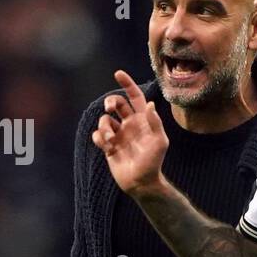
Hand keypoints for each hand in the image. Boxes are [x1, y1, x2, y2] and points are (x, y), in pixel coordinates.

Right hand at [93, 70, 169, 197]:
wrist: (141, 183)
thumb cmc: (154, 163)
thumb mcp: (160, 142)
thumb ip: (155, 123)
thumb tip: (150, 104)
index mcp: (143, 121)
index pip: (135, 97)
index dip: (127, 84)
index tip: (118, 73)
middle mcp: (130, 125)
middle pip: (116, 104)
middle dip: (111, 102)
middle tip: (110, 108)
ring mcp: (118, 135)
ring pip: (104, 120)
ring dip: (105, 127)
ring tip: (111, 139)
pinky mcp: (108, 146)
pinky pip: (97, 135)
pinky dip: (99, 138)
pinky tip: (107, 146)